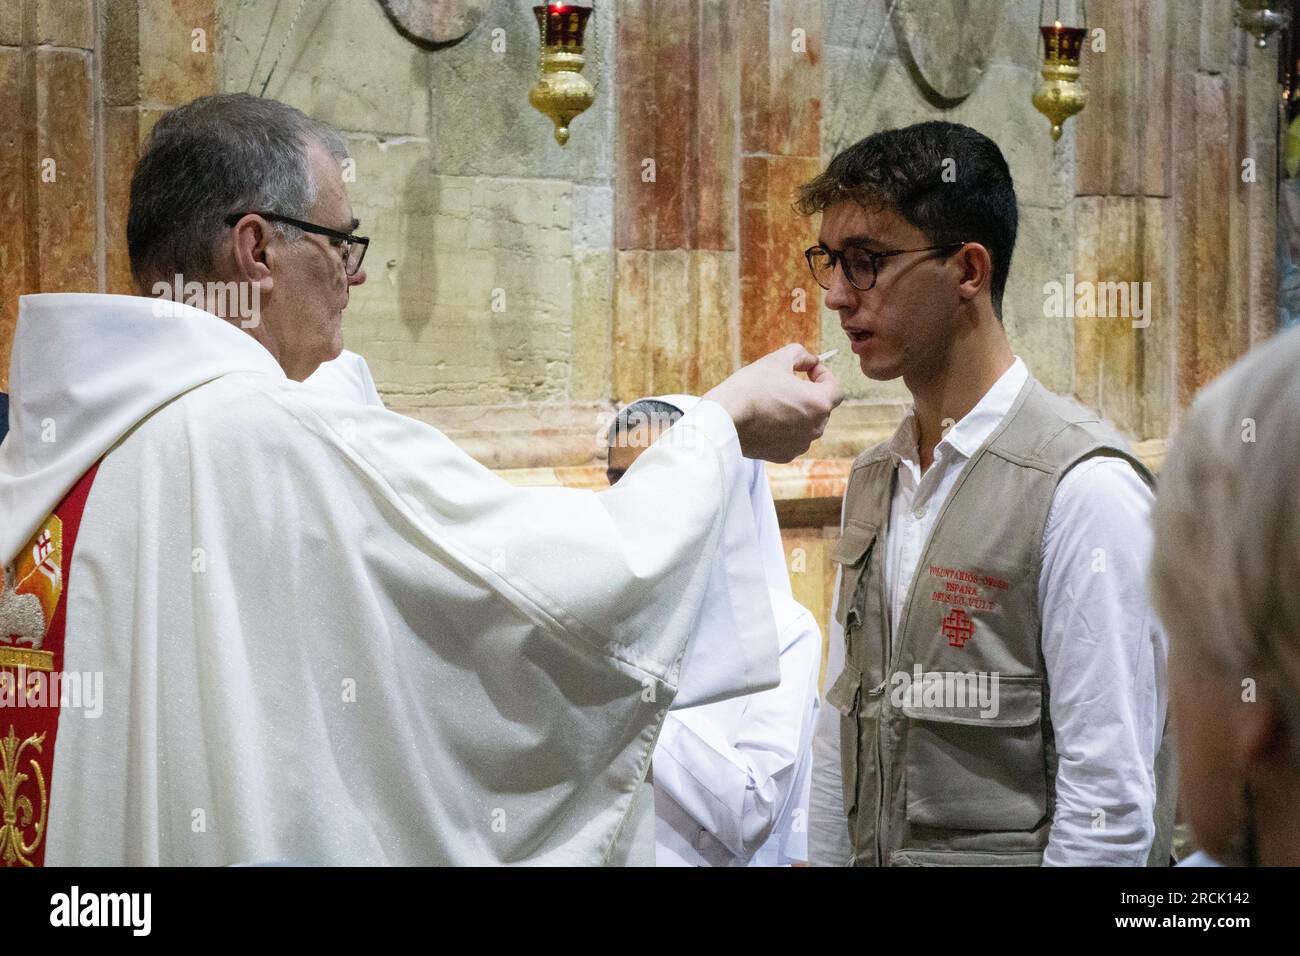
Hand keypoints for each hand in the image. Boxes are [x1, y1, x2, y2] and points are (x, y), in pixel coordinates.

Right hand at [703, 344, 842, 461]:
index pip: (836, 388)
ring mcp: (800, 445)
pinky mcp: (784, 455)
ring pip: (807, 425)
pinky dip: (785, 429)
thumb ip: (801, 355)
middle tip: (788, 383)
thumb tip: (810, 360)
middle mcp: (815, 428)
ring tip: (774, 402)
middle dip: (810, 394)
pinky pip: (792, 439)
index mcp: (818, 403)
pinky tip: (766, 419)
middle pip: (822, 408)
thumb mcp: (777, 359)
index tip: (810, 370)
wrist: (725, 419)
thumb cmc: (751, 388)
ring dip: (798, 412)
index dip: (824, 375)